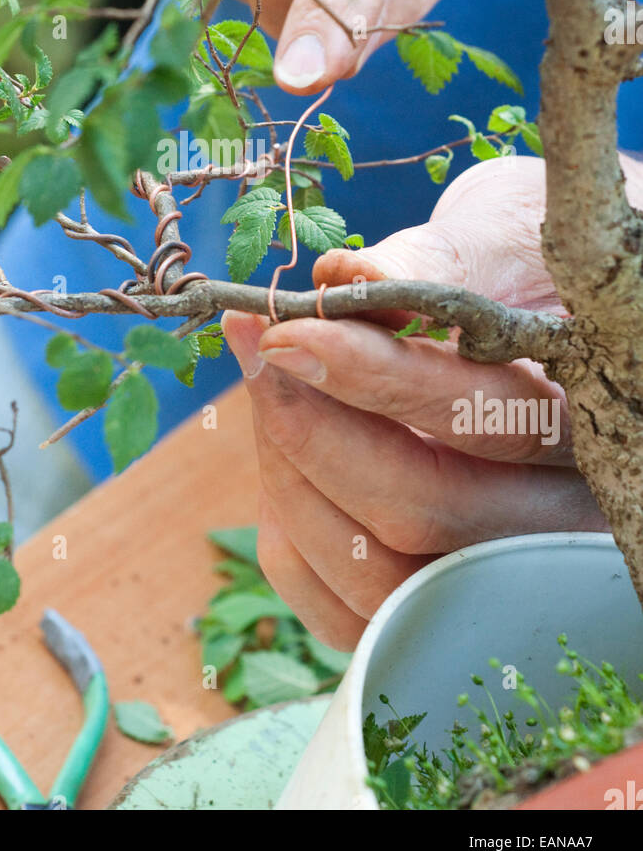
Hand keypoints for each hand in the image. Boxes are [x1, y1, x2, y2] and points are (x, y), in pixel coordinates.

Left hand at [222, 157, 605, 648]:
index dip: (382, 379)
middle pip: (425, 511)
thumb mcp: (503, 238)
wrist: (533, 308)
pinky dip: (289, 531)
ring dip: (289, 472)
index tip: (292, 331)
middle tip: (256, 343)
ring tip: (264, 377)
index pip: (492, 419)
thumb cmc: (521, 265)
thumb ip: (435, 262)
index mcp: (593, 424)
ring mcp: (496, 580)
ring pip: (376, 573)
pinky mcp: (432, 613)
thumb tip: (350, 277)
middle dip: (311, 428)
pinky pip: (342, 609)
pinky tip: (283, 449)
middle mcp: (562, 523)